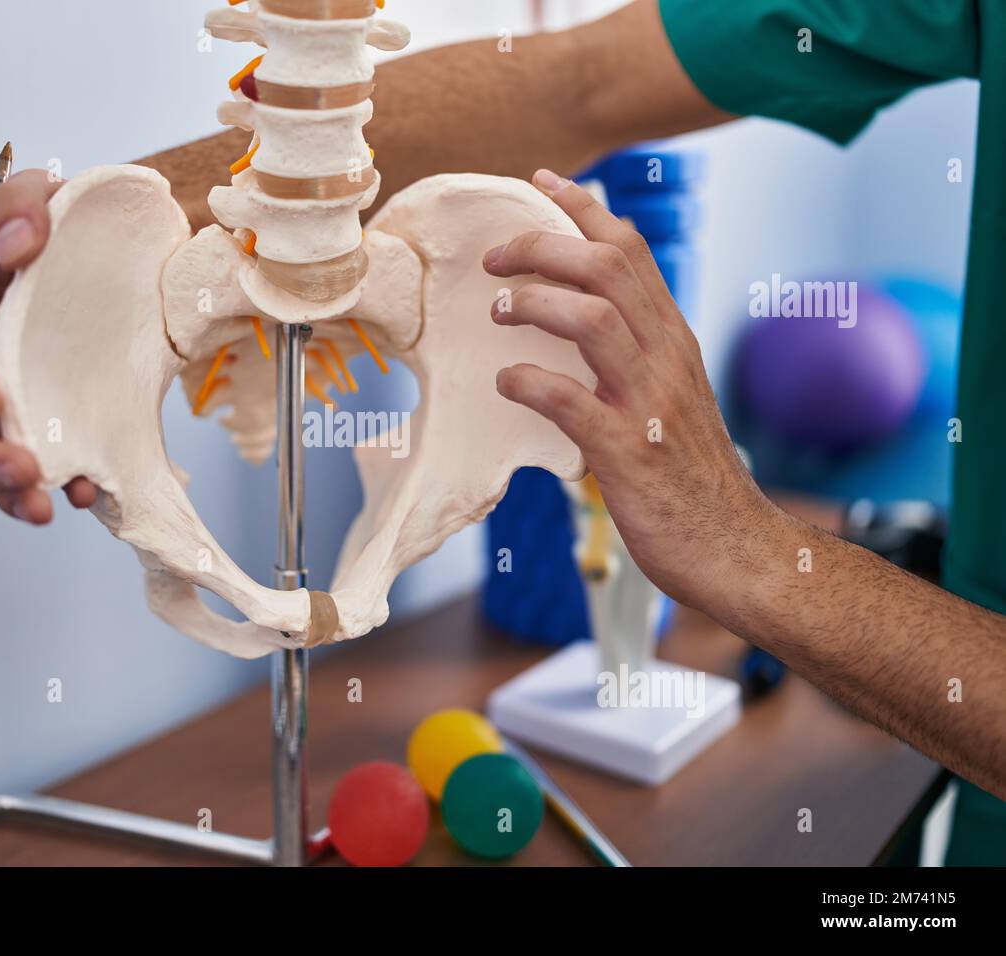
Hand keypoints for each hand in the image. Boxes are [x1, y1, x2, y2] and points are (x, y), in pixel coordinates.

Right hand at [0, 170, 95, 523]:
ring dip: (17, 494)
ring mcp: (20, 410)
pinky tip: (89, 489)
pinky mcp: (63, 428)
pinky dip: (69, 485)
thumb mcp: (35, 195)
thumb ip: (13, 204)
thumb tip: (15, 246)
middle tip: (23, 471)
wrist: (124, 259)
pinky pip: (56, 470)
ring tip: (50, 503)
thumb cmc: (62, 229)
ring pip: (0, 468)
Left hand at [484, 171, 783, 608]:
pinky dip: (530, 383)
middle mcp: (666, 357)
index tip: (540, 182)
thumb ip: (635, 354)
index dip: (582, 208)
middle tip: (494, 260)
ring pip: (593, 318)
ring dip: (534, 304)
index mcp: (672, 338)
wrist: (734, 547)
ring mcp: (649, 402)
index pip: (630, 249)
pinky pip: (570, 400)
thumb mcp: (671, 395)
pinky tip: (508, 383)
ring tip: (498, 312)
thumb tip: (581, 319)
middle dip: (541, 247)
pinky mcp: (628, 451)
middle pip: (605, 267)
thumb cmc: (689, 475)